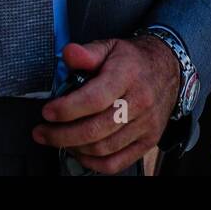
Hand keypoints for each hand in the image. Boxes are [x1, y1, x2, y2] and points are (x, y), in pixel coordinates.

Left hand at [33, 37, 180, 174]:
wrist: (168, 69)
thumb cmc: (133, 60)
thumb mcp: (109, 46)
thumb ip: (87, 52)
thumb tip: (68, 54)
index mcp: (127, 76)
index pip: (94, 99)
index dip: (67, 109)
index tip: (47, 112)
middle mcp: (139, 103)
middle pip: (96, 129)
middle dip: (61, 134)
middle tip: (42, 132)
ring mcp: (145, 125)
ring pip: (104, 148)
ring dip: (74, 148)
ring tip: (57, 139)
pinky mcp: (148, 141)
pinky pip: (117, 162)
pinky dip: (93, 163)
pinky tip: (78, 152)